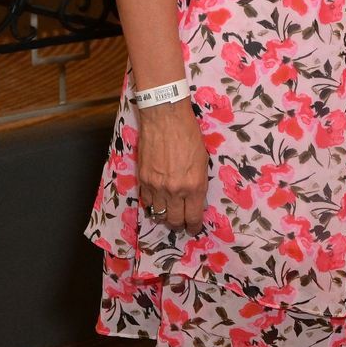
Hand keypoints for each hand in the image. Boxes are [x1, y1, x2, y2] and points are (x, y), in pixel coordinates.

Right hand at [135, 102, 208, 231]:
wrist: (166, 119)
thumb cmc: (189, 135)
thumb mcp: (202, 160)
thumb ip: (197, 181)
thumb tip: (194, 197)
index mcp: (195, 185)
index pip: (193, 217)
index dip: (194, 226)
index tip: (194, 228)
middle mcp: (175, 190)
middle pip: (175, 220)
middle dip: (179, 226)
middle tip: (181, 225)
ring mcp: (157, 187)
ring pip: (159, 214)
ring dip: (164, 217)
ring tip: (168, 216)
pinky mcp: (143, 180)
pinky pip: (146, 201)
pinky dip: (152, 205)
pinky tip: (156, 203)